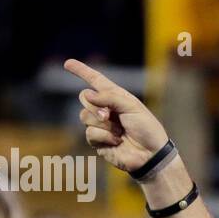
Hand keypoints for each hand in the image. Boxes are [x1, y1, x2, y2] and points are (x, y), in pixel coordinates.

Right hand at [64, 59, 170, 173]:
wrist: (150, 154)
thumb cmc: (147, 129)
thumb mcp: (132, 107)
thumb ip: (110, 97)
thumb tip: (87, 94)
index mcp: (116, 98)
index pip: (96, 81)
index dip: (82, 71)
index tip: (67, 63)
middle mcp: (106, 109)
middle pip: (85, 97)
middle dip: (95, 106)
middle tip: (108, 115)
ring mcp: (100, 125)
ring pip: (84, 116)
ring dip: (103, 124)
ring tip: (119, 132)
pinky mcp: (98, 141)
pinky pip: (90, 133)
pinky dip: (104, 136)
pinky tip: (117, 141)